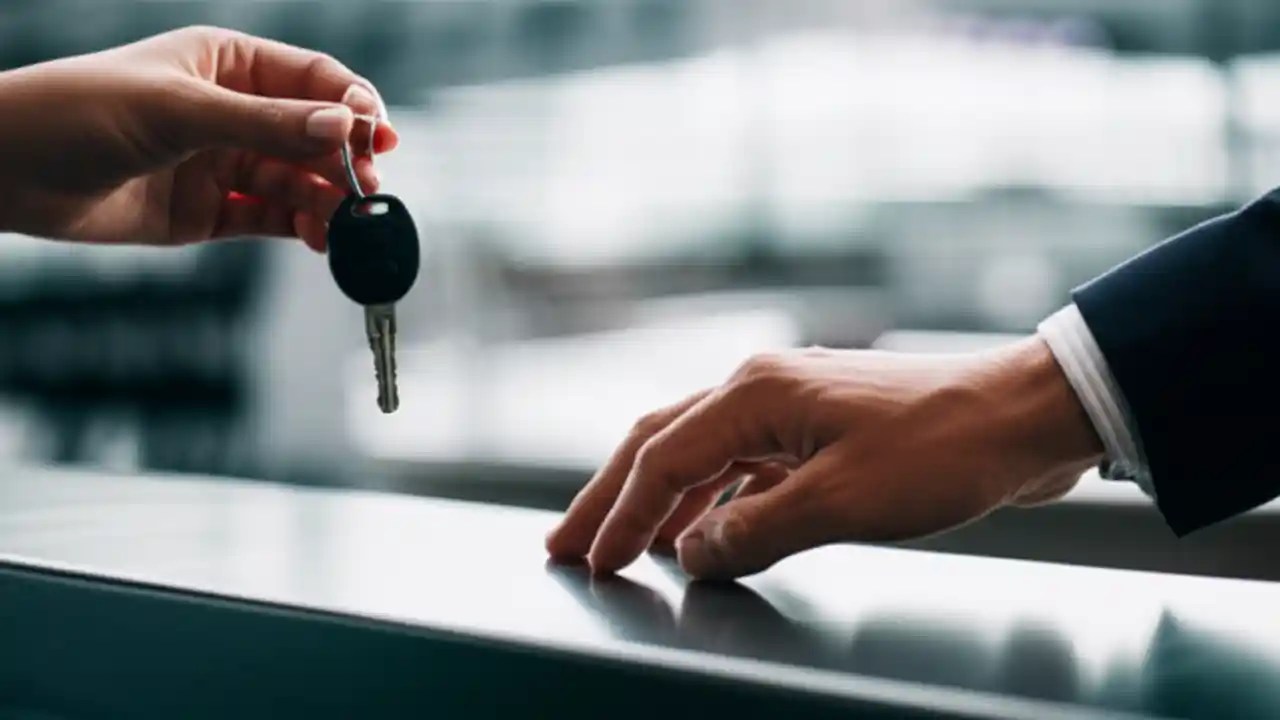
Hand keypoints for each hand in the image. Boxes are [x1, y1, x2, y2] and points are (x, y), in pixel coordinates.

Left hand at [0, 26, 398, 251]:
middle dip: (345, 160)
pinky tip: (318, 239)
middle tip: (367, 188)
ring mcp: (221, 162)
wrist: (8, 172)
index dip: (352, 105)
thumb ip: (266, 124)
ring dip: (325, 201)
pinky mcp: (209, 211)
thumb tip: (344, 128)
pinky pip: (270, 218)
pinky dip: (299, 228)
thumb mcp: (179, 111)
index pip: (313, 78)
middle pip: (313, 135)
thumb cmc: (80, 113)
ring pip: (296, 181)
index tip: (379, 137)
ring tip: (341, 224)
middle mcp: (231, 112)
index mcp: (227, 64)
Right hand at [545, 336, 1104, 579]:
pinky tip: (703, 530)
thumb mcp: (842, 502)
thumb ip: (755, 531)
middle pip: (660, 442)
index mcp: (756, 393)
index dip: (621, 515)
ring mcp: (792, 404)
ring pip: (700, 453)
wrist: (1026, 415)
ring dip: (657, 500)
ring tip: (619, 540)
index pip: (662, 458)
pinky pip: (743, 463)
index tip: (591, 561)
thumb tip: (693, 553)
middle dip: (610, 496)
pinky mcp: (820, 426)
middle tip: (566, 543)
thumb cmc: (945, 448)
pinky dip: (712, 499)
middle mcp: (762, 388)